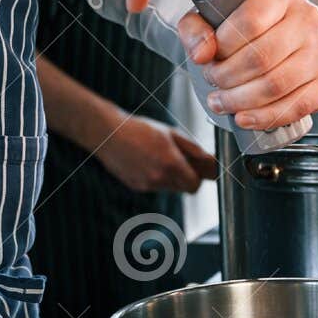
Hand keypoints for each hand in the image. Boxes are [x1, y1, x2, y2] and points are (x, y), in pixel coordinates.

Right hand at [93, 115, 217, 193]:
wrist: (108, 134)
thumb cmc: (141, 129)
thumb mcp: (171, 134)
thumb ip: (193, 149)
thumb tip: (209, 160)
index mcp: (171, 163)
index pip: (194, 185)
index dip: (198, 178)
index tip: (198, 171)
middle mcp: (159, 178)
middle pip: (183, 188)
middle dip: (186, 178)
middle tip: (182, 163)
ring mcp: (146, 184)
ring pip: (168, 187)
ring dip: (171, 177)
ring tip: (160, 157)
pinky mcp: (135, 186)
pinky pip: (154, 186)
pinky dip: (155, 177)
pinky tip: (146, 161)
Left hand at [179, 0, 317, 131]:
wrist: (268, 37)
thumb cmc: (240, 26)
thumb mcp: (210, 18)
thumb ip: (196, 30)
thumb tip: (203, 54)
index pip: (250, 22)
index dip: (223, 47)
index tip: (208, 58)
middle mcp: (309, 17)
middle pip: (263, 57)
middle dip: (228, 77)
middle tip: (212, 82)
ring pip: (278, 84)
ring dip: (242, 101)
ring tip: (221, 102)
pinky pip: (299, 105)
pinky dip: (266, 117)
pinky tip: (244, 118)